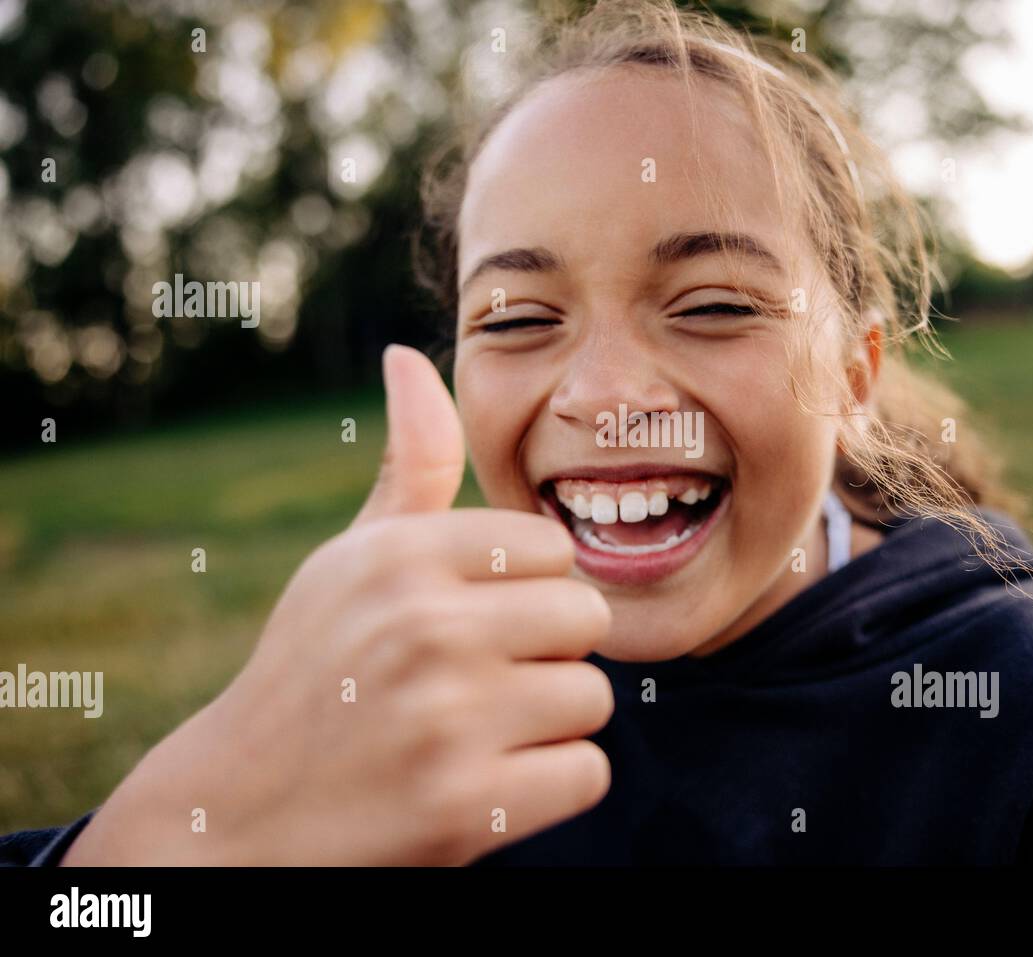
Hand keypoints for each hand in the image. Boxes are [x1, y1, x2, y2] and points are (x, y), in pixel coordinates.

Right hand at [62, 345, 613, 864]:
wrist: (244, 813)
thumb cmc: (318, 669)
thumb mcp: (352, 561)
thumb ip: (410, 466)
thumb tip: (409, 354)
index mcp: (401, 555)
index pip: (552, 548)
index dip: (523, 591)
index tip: (472, 622)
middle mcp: (425, 626)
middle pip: (586, 617)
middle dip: (546, 653)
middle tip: (479, 683)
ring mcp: (447, 719)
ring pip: (593, 698)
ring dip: (549, 723)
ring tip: (476, 732)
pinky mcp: (467, 806)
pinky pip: (588, 773)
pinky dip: (549, 786)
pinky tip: (485, 782)